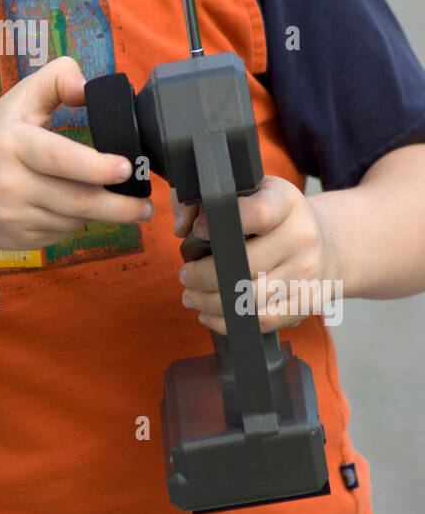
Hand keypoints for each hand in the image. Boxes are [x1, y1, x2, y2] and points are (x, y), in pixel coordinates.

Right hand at [0, 55, 154, 252]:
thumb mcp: (16, 101)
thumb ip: (55, 80)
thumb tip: (88, 87)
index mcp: (11, 142)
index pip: (59, 158)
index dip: (96, 166)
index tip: (125, 168)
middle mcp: (9, 181)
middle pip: (76, 200)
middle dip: (119, 207)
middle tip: (146, 205)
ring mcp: (12, 214)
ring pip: (74, 219)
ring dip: (99, 213)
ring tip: (119, 205)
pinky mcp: (17, 238)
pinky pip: (61, 233)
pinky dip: (77, 223)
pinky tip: (77, 210)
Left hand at [170, 176, 340, 334]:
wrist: (329, 242)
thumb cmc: (277, 217)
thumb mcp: (254, 191)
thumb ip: (210, 197)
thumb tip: (184, 224)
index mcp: (287, 204)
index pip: (258, 213)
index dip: (222, 223)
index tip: (198, 230)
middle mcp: (303, 237)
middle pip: (244, 265)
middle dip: (202, 275)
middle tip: (185, 275)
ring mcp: (309, 272)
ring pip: (250, 299)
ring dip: (210, 302)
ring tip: (191, 296)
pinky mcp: (309, 302)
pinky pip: (264, 321)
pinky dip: (229, 323)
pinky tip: (210, 314)